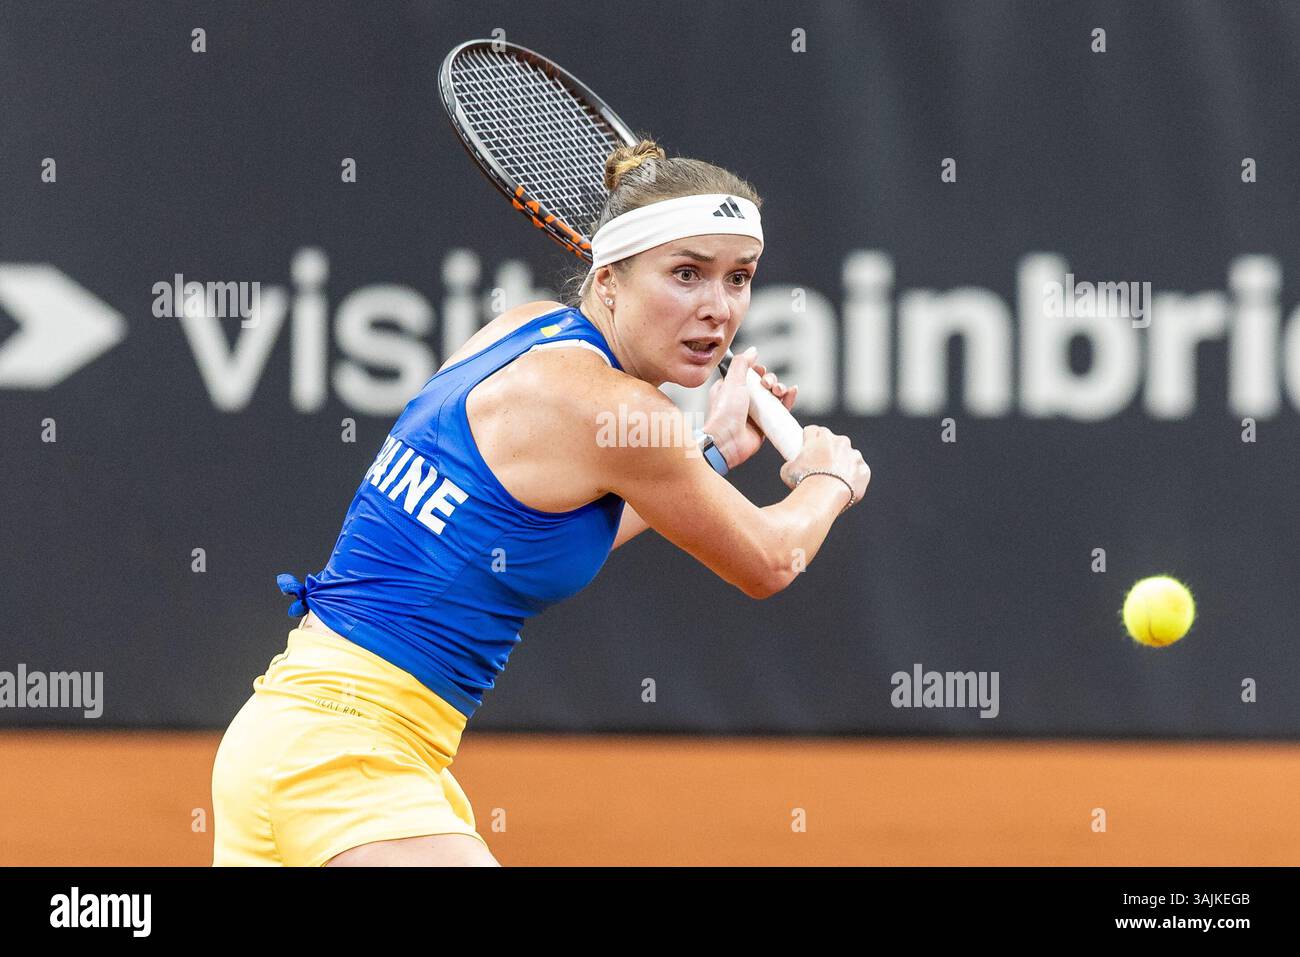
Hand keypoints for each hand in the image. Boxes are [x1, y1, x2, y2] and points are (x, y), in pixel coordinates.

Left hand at [702, 346, 798, 469]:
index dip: (757, 371)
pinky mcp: (765, 424)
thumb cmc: (725, 413)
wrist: (727, 441)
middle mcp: (743, 400)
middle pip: (764, 384)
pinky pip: (780, 410)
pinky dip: (788, 400)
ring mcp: (755, 413)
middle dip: (770, 380)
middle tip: (768, 384)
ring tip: (779, 391)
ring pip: (773, 396)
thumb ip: (741, 363)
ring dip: (780, 389)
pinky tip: (792, 392)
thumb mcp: (731, 381)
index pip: (749, 374)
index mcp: (730, 389)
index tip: (759, 371)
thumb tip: (753, 350)